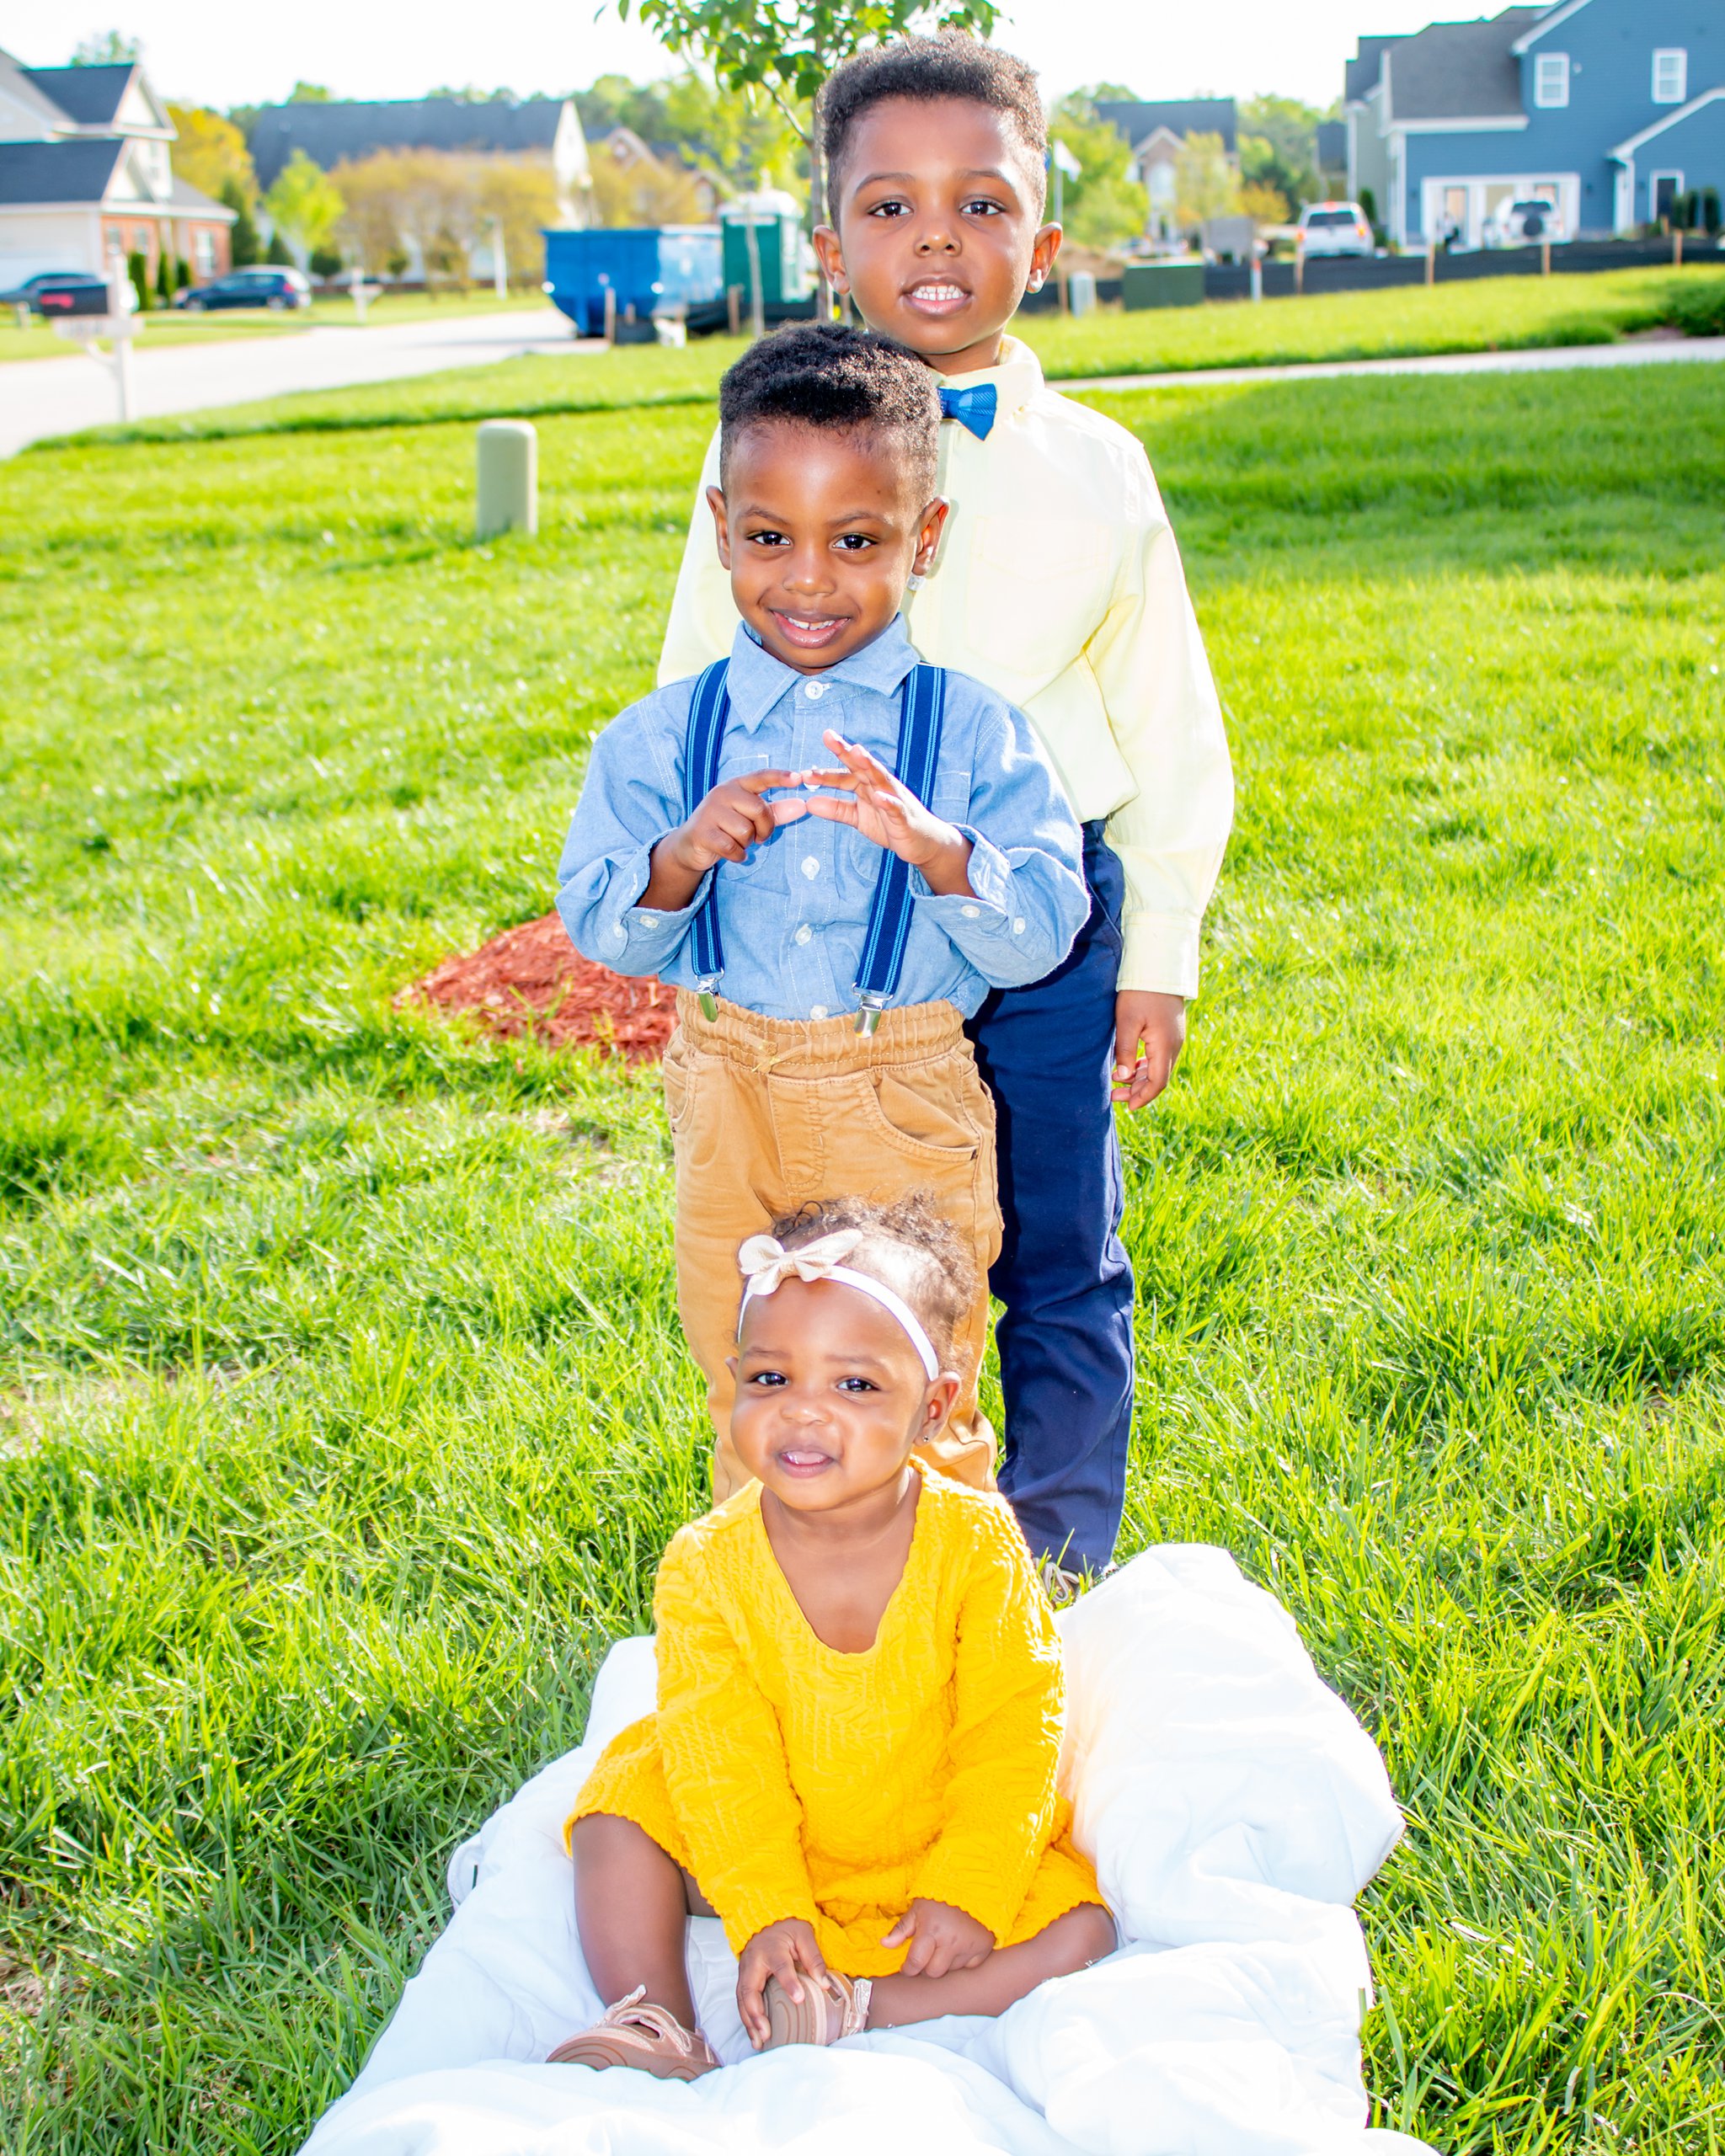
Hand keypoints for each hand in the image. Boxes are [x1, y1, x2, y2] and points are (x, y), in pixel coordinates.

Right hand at [641, 770, 804, 909]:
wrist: (690, 845)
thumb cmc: (726, 828)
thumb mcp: (751, 817)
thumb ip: (776, 811)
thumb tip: (802, 806)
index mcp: (736, 785)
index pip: (761, 777)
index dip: (780, 777)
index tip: (799, 778)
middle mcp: (722, 793)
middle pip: (759, 810)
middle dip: (764, 828)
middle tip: (758, 837)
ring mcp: (710, 812)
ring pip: (746, 831)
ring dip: (746, 843)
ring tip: (736, 841)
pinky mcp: (702, 832)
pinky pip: (732, 847)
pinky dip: (737, 855)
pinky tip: (731, 853)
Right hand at [736, 1916, 830, 2050]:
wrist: (766, 1921)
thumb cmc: (786, 1929)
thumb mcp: (803, 1935)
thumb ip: (813, 1958)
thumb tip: (824, 1983)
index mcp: (771, 1948)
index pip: (780, 1966)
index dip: (789, 1982)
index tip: (799, 1999)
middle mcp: (753, 1961)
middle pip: (750, 1989)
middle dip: (756, 2013)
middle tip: (766, 2033)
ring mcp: (744, 1971)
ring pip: (742, 1999)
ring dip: (749, 2022)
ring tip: (759, 2041)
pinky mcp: (743, 1980)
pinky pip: (741, 2001)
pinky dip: (746, 2019)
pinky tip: (755, 2035)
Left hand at [801, 732, 973, 896]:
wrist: (922, 842)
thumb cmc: (891, 825)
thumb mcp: (858, 818)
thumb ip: (836, 809)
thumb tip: (810, 802)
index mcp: (868, 786)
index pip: (844, 775)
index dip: (825, 775)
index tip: (803, 773)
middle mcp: (880, 786)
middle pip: (861, 766)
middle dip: (846, 751)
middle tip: (829, 736)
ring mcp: (894, 798)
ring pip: (880, 778)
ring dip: (869, 765)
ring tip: (857, 752)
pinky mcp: (904, 816)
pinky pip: (895, 807)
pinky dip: (888, 801)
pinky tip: (879, 796)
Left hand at [880, 1898, 993, 1978]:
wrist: (974, 1883)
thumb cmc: (941, 1895)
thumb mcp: (918, 1908)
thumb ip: (901, 1929)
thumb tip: (884, 1944)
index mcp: (931, 1930)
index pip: (916, 1963)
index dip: (908, 1968)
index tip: (907, 1966)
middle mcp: (951, 1942)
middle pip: (933, 1972)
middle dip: (926, 1966)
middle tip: (927, 1953)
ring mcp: (969, 1946)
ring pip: (950, 1970)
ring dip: (944, 1962)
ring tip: (944, 1943)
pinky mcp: (983, 1948)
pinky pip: (969, 1966)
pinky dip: (962, 1960)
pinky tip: (960, 1945)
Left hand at [1112, 991, 1185, 1109]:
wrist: (1158, 968)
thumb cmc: (1140, 993)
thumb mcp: (1127, 1022)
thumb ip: (1125, 1050)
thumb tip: (1122, 1077)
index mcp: (1165, 1046)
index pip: (1157, 1082)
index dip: (1142, 1097)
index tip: (1127, 1106)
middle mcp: (1174, 1045)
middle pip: (1158, 1078)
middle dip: (1137, 1090)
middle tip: (1113, 1095)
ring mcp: (1174, 1038)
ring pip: (1158, 1068)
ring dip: (1139, 1078)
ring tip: (1117, 1081)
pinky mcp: (1169, 1032)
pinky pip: (1159, 1057)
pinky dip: (1144, 1066)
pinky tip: (1129, 1066)